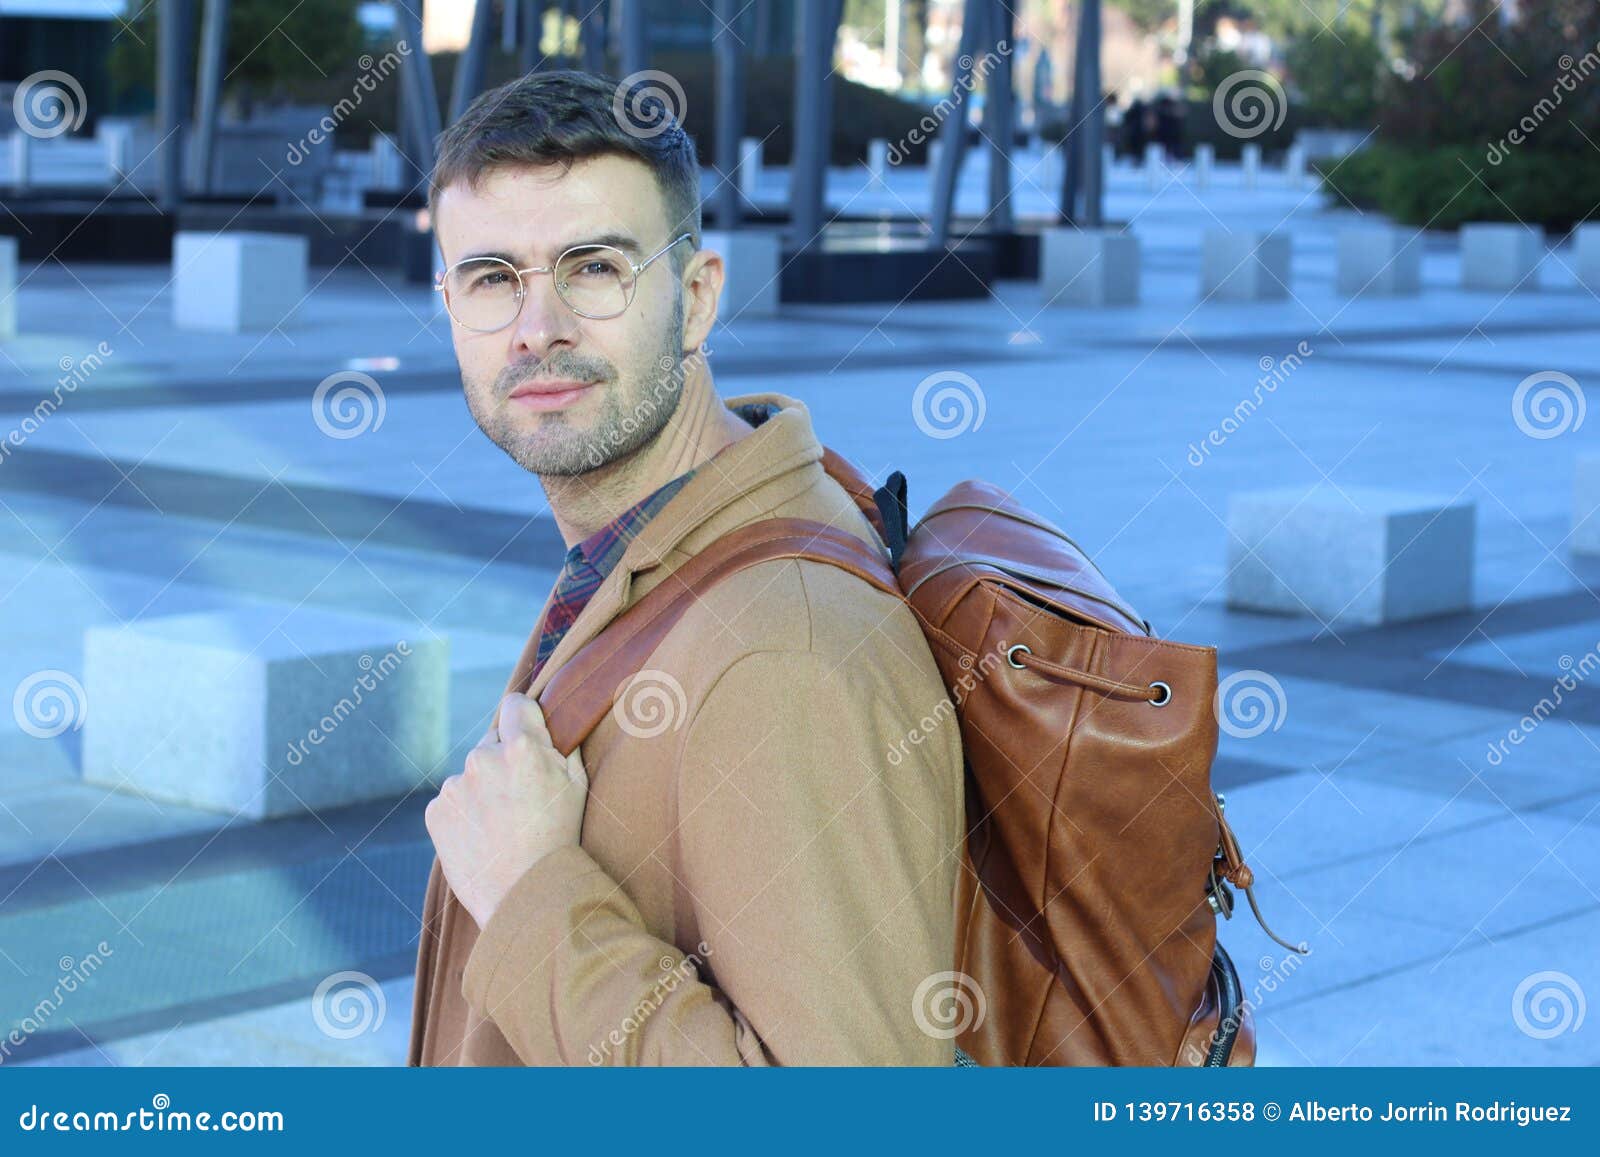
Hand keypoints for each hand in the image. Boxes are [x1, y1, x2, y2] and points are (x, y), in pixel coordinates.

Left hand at [425, 692, 587, 928]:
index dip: (524, 717)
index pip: (515, 705)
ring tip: (503, 827)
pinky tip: (483, 838)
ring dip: (482, 791)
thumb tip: (560, 723)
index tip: (527, 731)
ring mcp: (456, 786)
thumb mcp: (577, 788)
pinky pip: (452, 802)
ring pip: (471, 776)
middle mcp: (484, 758)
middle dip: (504, 762)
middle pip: (493, 744)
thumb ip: (564, 747)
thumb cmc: (560, 840)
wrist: (525, 897)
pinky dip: (464, 815)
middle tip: (521, 799)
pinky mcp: (436, 811)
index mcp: (522, 748)